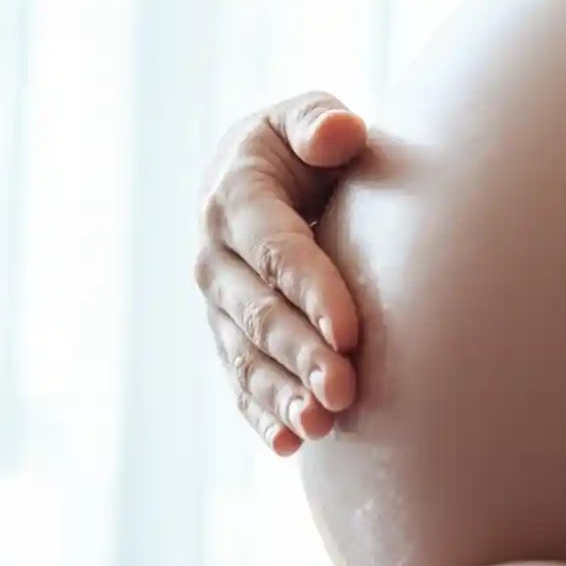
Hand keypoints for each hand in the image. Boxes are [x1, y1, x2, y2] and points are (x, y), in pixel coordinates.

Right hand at [196, 92, 366, 454]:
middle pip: (259, 313)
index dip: (312, 291)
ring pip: (246, 356)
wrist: (259, 179)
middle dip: (300, 355)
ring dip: (281, 394)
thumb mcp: (306, 119)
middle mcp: (215, 256)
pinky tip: (292, 445)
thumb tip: (340, 132)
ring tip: (320, 426)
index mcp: (234, 197)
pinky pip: (240, 382)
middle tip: (343, 391)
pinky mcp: (226, 337)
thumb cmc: (301, 147)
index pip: (275, 250)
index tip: (350, 331)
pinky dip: (263, 414)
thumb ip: (320, 122)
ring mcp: (216, 304)